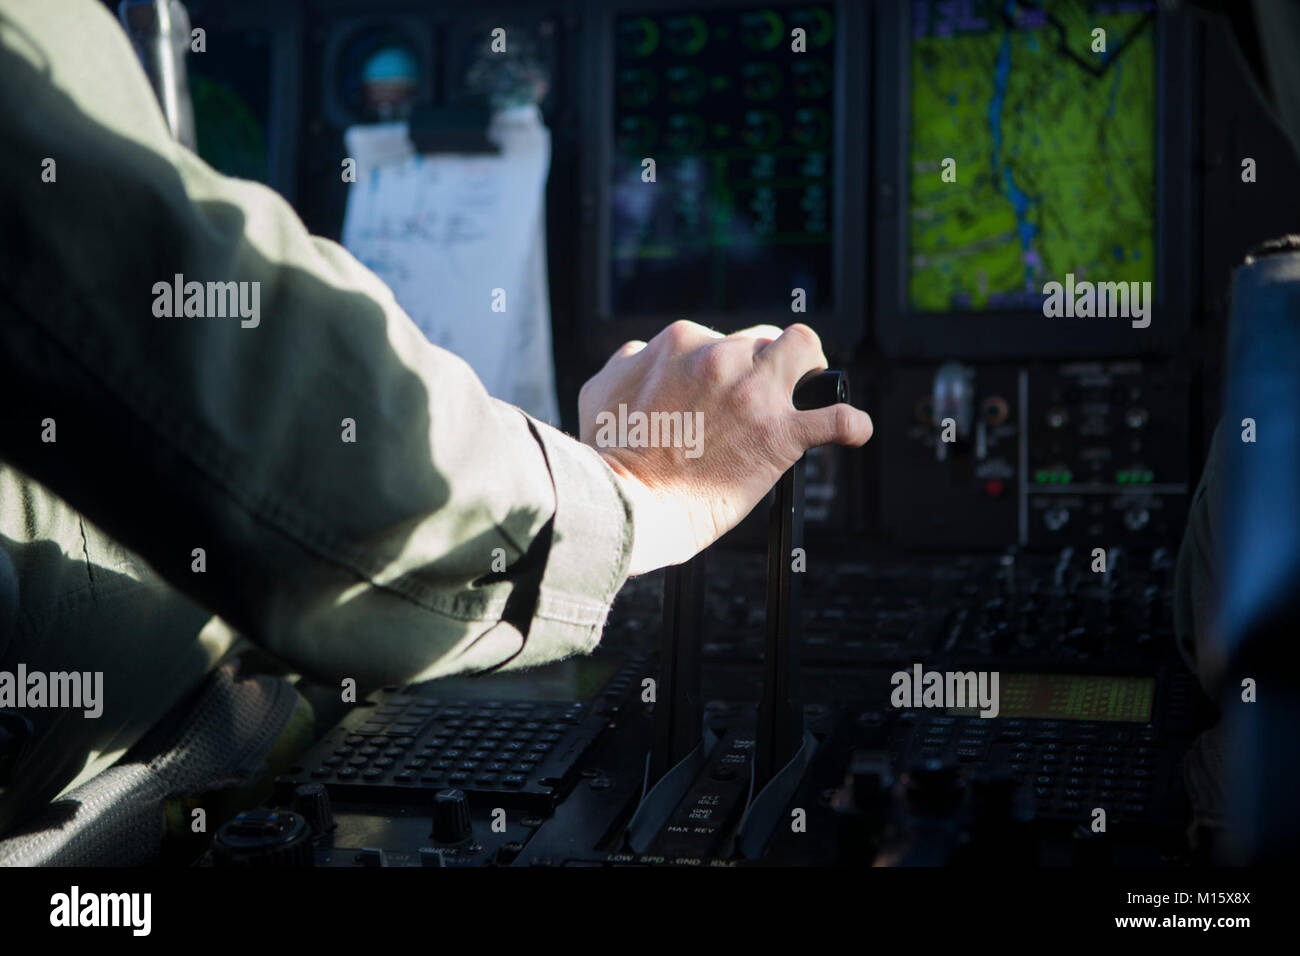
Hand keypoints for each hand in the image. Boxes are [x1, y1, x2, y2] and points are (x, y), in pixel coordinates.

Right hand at [579, 320, 872, 574]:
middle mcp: (720, 358)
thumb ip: (628, 362)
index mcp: (680, 344)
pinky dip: (850, 424)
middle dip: (768, 367)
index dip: (729, 365)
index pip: (721, 337)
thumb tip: (641, 354)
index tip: (728, 392)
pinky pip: (836, 418)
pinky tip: (853, 432)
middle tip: (764, 399)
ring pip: (805, 353)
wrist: (626, 504)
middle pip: (765, 341)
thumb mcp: (600, 391)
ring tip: (805, 399)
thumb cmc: (611, 458)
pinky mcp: (779, 434)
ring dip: (808, 375)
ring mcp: (753, 394)